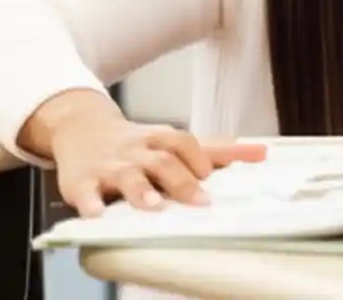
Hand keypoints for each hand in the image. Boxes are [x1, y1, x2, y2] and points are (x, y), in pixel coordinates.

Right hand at [49, 114, 267, 216]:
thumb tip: (261, 152)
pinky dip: (90, 204)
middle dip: (181, 181)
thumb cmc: (138, 143)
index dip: (200, 159)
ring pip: (127, 175)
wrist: (81, 128)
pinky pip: (84, 192)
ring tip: (153, 206)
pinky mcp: (81, 181)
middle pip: (162, 160)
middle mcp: (137, 151)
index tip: (212, 177)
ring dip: (141, 190)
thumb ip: (215, 149)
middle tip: (200, 201)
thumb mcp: (174, 140)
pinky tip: (96, 215)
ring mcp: (109, 166)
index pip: (185, 143)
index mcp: (160, 140)